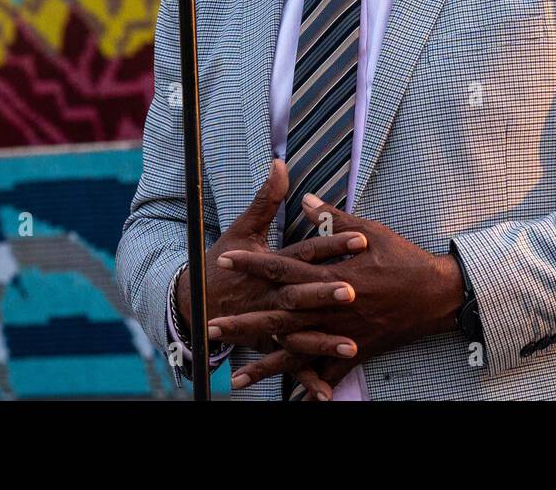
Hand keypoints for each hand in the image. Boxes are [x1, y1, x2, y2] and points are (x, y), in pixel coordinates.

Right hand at [175, 159, 365, 366]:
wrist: (193, 302)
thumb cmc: (221, 262)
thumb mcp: (243, 229)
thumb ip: (266, 198)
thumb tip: (280, 163)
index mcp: (271, 265)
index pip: (306, 252)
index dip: (332, 244)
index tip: (361, 239)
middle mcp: (270, 295)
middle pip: (301, 293)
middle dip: (326, 292)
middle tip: (354, 290)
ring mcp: (268, 323)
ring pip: (297, 332)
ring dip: (322, 340)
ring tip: (351, 345)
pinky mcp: (267, 344)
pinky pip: (288, 364)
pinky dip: (306, 379)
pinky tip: (327, 392)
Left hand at [208, 193, 464, 390]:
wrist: (436, 295)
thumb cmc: (405, 259)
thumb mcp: (371, 231)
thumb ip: (335, 219)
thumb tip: (307, 199)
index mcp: (331, 275)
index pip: (283, 267)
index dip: (253, 263)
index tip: (226, 259)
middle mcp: (331, 307)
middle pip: (278, 316)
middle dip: (243, 321)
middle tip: (210, 324)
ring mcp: (341, 333)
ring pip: (295, 351)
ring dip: (264, 363)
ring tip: (235, 374)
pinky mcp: (356, 351)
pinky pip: (327, 374)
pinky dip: (309, 388)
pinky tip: (289, 400)